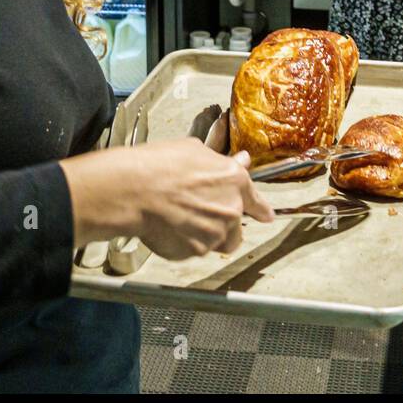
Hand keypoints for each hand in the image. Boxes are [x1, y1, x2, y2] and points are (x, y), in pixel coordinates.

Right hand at [59, 139, 274, 258]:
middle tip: (195, 212)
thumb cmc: (159, 166)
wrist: (135, 189)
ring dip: (202, 234)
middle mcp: (230, 209)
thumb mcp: (194, 151)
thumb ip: (220, 162)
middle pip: (235, 226)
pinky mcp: (196, 250)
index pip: (256, 201)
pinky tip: (167, 227)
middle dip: (220, 223)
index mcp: (234, 181)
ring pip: (215, 241)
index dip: (261, 210)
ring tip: (178, 219)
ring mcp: (215, 233)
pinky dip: (183, 243)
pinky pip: (194, 250)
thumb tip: (239, 161)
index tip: (266, 216)